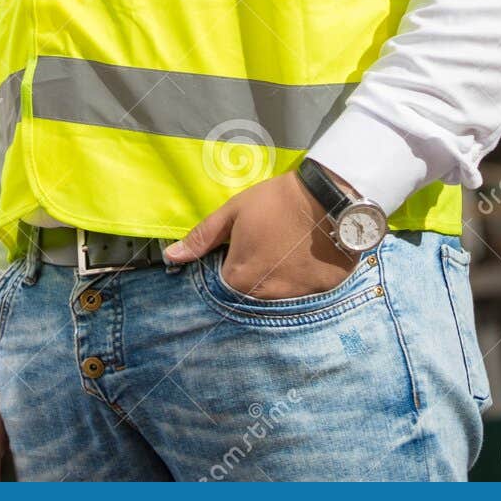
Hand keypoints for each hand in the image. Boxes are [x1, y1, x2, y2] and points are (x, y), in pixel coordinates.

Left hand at [163, 166, 361, 298]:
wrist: (329, 199)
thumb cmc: (276, 202)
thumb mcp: (234, 211)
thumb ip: (202, 237)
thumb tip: (171, 257)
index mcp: (238, 279)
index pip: (221, 282)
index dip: (227, 261)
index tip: (238, 245)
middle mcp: (263, 299)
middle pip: (247, 292)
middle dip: (250, 274)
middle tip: (263, 247)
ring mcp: (294, 301)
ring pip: (274, 296)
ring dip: (274, 280)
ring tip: (283, 253)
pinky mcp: (320, 297)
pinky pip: (302, 296)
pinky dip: (299, 281)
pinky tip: (303, 261)